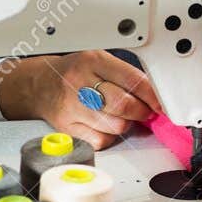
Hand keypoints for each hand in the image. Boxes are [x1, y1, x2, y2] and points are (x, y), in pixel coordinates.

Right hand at [0, 52, 160, 150]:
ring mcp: (72, 107)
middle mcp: (80, 82)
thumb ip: (125, 76)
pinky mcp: (67, 127)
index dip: (153, 96)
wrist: (40, 85)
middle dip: (141, 112)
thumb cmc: (74, 73)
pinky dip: (109, 137)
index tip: (161, 105)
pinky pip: (101, 140)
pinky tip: (104, 125)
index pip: (133, 80)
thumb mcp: (99, 62)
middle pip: (124, 106)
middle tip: (144, 112)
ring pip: (115, 126)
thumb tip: (155, 97)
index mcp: (93, 61)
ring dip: (125, 124)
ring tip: (120, 116)